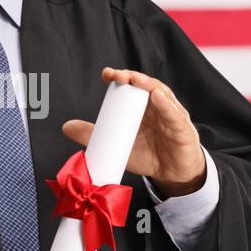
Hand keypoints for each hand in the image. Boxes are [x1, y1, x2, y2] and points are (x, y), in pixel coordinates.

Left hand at [62, 66, 205, 198]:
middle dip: (131, 77)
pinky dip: (166, 105)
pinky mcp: (183, 128)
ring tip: (135, 80)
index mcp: (141, 107)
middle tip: (117, 75)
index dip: (119, 78)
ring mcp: (171, 115)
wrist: (173, 175)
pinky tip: (157, 96)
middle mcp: (157, 105)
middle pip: (145, 85)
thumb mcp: (119, 145)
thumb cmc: (149, 155)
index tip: (106, 75)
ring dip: (147, 85)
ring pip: (162, 94)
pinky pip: (175, 114)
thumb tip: (67, 127)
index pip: (131, 86)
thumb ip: (95, 135)